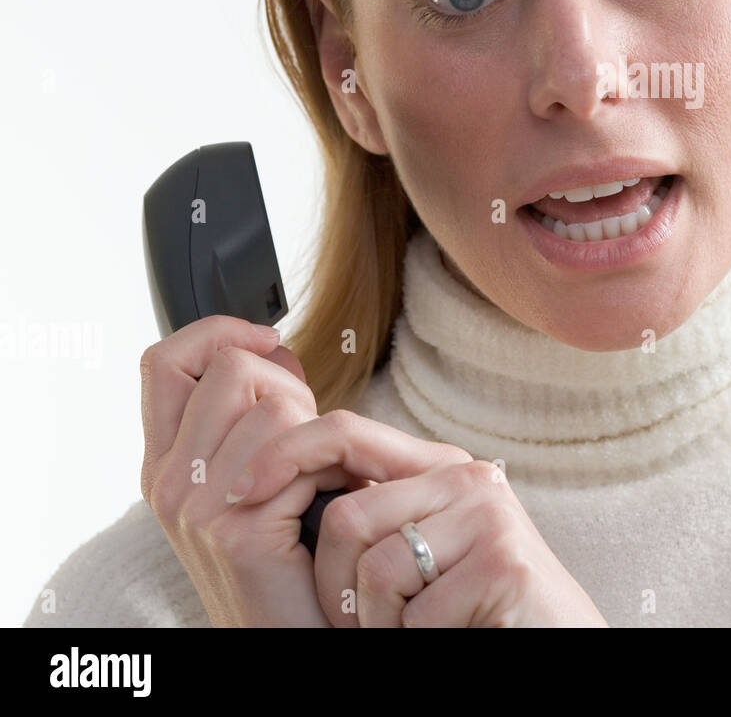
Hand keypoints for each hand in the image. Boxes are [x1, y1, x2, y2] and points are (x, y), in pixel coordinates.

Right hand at [139, 316, 364, 626]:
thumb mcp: (257, 468)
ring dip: (314, 430)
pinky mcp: (236, 530)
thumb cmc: (290, 554)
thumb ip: (255, 406)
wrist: (292, 636)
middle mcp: (168, 482)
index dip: (217, 332)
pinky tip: (320, 508)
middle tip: (304, 437)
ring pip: (275, 404)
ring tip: (314, 479)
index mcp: (166, 461)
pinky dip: (326, 469)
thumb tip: (270, 344)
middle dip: (287, 386)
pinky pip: (298, 448)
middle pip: (232, 367)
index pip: (165, 359)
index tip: (265, 341)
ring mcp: (196, 507)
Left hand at [226, 410, 609, 627]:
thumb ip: (373, 506)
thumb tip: (274, 479)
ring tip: (413, 629)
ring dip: (377, 623)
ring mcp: (488, 514)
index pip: (345, 432)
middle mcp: (465, 477)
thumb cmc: (472, 606)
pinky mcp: (503, 560)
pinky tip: (446, 635)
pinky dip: (413, 642)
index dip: (285, 453)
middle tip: (363, 622)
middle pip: (347, 517)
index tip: (238, 493)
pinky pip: (414, 611)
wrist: (552, 642)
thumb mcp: (418, 546)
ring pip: (375, 568)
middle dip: (337, 589)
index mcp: (437, 467)